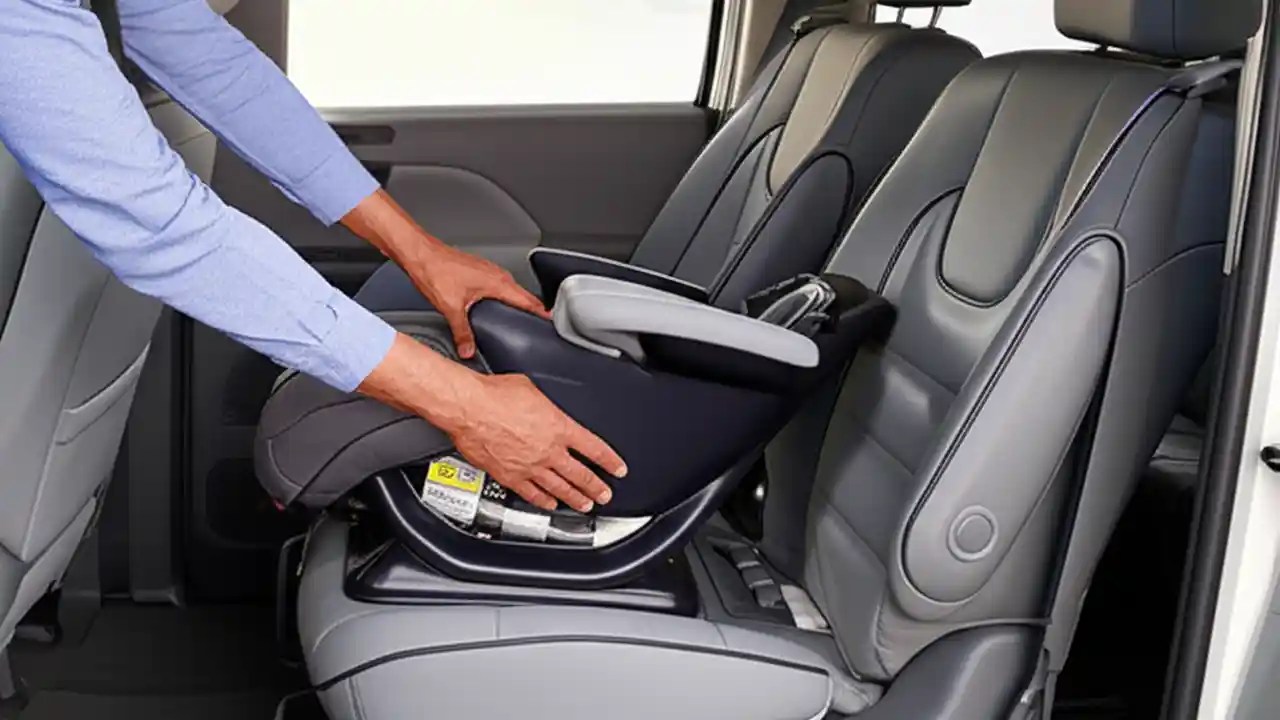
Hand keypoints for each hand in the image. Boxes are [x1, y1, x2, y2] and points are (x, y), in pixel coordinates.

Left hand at [341, 189, 547, 358]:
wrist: (420, 253)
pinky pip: (499, 286)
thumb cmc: (435, 271)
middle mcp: (497, 274)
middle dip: (532, 310)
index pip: (529, 301)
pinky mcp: (478, 271)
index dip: (542, 312)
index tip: (553, 321)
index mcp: (498, 283)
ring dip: (517, 302)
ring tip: (521, 317)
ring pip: (510, 290)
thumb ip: (463, 333)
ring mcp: (488, 270)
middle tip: (540, 324)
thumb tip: (468, 350)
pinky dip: (503, 296)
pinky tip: (495, 305)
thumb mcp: (451, 308)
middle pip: (523, 296)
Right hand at [444, 373, 625, 511]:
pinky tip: (550, 504)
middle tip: (605, 495)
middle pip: (581, 474)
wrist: (470, 409)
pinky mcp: (510, 476)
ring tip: (585, 505)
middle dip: (596, 487)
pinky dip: (543, 501)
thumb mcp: (530, 389)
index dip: (609, 461)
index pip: (594, 448)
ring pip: (560, 488)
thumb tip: (540, 405)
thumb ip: (542, 404)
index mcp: (559, 426)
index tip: (618, 469)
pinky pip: (531, 493)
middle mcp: (549, 450)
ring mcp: (530, 466)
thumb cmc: (495, 394)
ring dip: (575, 498)